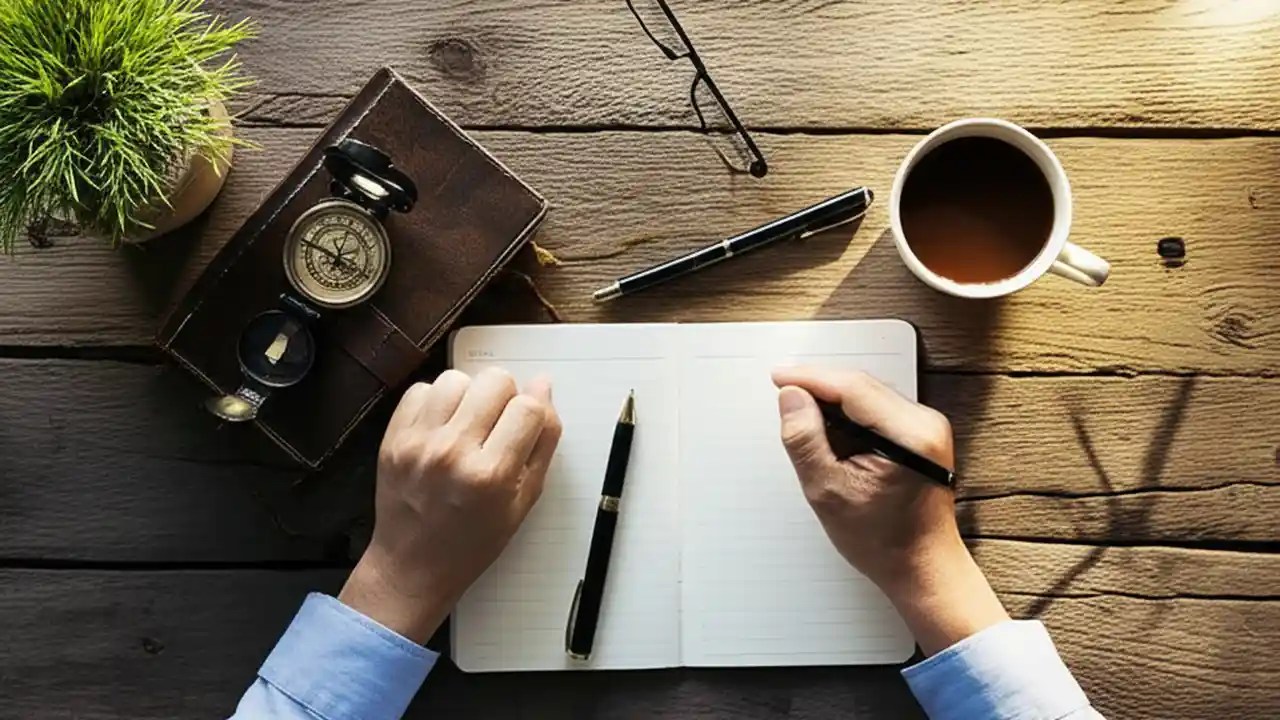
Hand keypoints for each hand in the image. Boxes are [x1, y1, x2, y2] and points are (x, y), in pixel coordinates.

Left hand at [339, 368, 562, 642]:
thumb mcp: (524, 502)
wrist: (412, 565)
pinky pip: (421, 389)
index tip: (526, 423)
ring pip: (457, 379)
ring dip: (469, 396)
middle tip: (496, 425)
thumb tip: (542, 387)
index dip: (533, 409)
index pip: (528, 408)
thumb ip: (542, 443)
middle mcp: (453, 453)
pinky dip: (436, 402)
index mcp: (491, 475)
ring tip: (467, 424)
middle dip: (504, 396)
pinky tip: (441, 427)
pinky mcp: (392, 438)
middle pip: (495, 381)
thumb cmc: (474, 541)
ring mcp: (418, 443)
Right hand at [772, 366, 1007, 654]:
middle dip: (819, 385)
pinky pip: (877, 409)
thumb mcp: (828, 492)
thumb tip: (791, 398)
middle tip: (782, 392)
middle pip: (861, 386)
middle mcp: (926, 424)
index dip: (810, 378)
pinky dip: (848, 411)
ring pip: (867, 394)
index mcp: (910, 436)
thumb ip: (806, 440)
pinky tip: (826, 424)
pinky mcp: (920, 435)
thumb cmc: (884, 542)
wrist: (923, 568)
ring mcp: (927, 428)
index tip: (779, 377)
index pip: (852, 388)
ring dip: (832, 398)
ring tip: (799, 410)